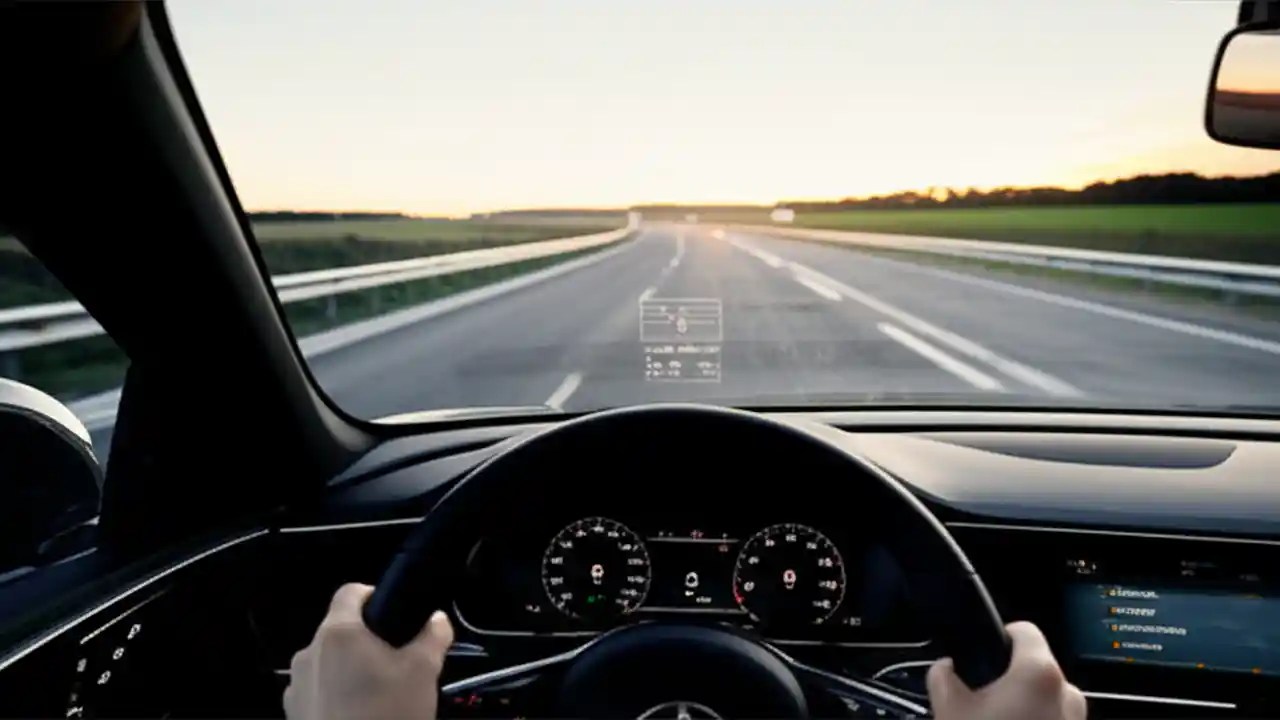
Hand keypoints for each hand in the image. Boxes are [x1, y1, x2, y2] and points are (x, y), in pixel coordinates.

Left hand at [284, 583, 453, 719]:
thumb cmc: (386, 713)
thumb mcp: (423, 673)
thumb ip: (433, 637)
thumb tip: (437, 620)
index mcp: (338, 632)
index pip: (350, 591)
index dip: (375, 594)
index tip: (394, 613)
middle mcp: (309, 652)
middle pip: (340, 629)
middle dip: (367, 640)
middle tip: (396, 660)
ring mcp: (296, 685)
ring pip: (328, 661)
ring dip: (349, 668)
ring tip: (378, 692)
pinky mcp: (293, 712)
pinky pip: (317, 689)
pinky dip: (335, 693)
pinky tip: (359, 712)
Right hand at [927, 621, 1085, 719]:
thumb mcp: (949, 709)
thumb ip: (944, 676)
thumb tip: (946, 669)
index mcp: (1039, 672)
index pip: (1023, 630)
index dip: (998, 637)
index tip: (983, 653)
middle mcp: (1069, 693)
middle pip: (1034, 667)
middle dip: (1008, 680)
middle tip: (981, 700)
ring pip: (1045, 698)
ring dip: (1022, 706)